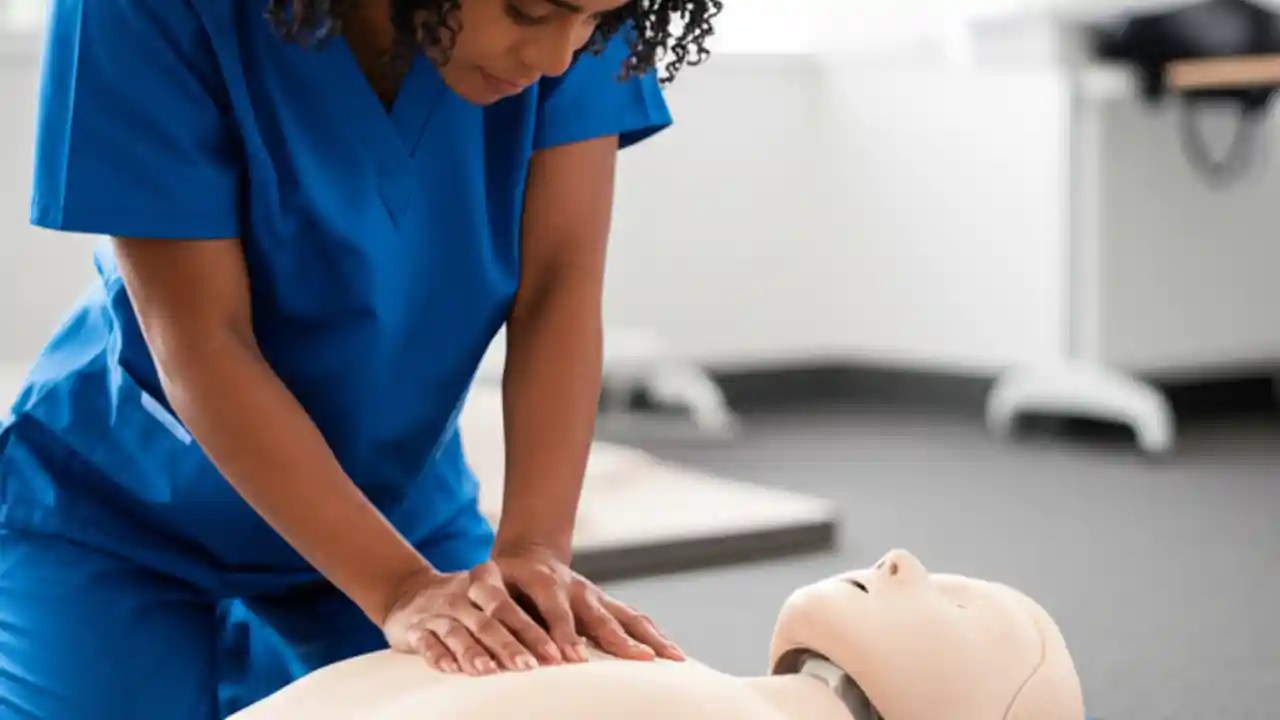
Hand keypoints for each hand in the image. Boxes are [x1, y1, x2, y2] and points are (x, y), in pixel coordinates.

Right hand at [380, 562, 563, 675]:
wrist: (409, 589)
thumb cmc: (466, 602)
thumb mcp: (493, 598)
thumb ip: (525, 618)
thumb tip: (570, 647)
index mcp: (488, 583)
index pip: (514, 606)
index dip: (536, 631)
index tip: (558, 654)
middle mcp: (463, 597)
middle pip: (490, 620)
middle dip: (511, 644)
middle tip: (531, 666)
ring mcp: (438, 612)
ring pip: (459, 631)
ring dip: (474, 651)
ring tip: (490, 670)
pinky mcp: (414, 629)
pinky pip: (426, 642)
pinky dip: (438, 655)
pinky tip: (451, 668)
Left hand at [491, 542, 685, 663]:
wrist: (527, 557)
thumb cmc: (503, 582)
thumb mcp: (492, 589)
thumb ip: (498, 614)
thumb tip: (494, 646)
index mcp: (547, 582)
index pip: (557, 611)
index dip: (564, 634)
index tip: (572, 659)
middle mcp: (578, 588)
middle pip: (603, 615)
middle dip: (621, 640)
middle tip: (642, 659)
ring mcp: (597, 596)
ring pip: (628, 616)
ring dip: (650, 637)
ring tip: (674, 658)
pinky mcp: (607, 604)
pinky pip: (634, 619)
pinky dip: (654, 636)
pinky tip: (672, 653)